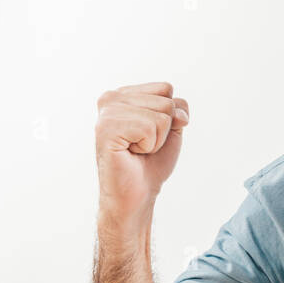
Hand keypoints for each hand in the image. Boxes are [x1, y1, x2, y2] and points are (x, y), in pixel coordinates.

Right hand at [95, 82, 188, 225]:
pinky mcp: (106, 129)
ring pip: (161, 115)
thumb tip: (177, 111)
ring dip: (156, 140)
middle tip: (143, 146)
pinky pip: (150, 128)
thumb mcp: (172, 129)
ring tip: (137, 150)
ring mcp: (107, 113)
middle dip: (164, 130)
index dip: (169, 116)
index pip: (166, 88)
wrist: (137, 194)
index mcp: (123, 94)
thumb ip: (178, 109)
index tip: (150, 134)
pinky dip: (149, 145)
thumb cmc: (151, 162)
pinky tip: (131, 154)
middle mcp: (111, 98)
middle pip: (166, 101)